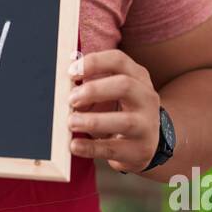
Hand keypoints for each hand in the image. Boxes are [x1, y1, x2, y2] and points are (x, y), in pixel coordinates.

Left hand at [67, 49, 160, 173]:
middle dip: (94, 90)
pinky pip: (115, 149)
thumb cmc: (120, 111)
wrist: (146, 142)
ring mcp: (147, 125)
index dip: (94, 63)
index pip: (119, 61)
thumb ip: (92, 84)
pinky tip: (75, 145)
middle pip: (125, 86)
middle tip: (71, 99)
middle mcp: (147, 98)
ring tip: (71, 122)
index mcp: (138, 77)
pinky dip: (91, 147)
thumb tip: (65, 86)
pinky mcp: (141, 150)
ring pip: (125, 121)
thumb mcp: (112, 92)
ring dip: (93, 121)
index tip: (71, 72)